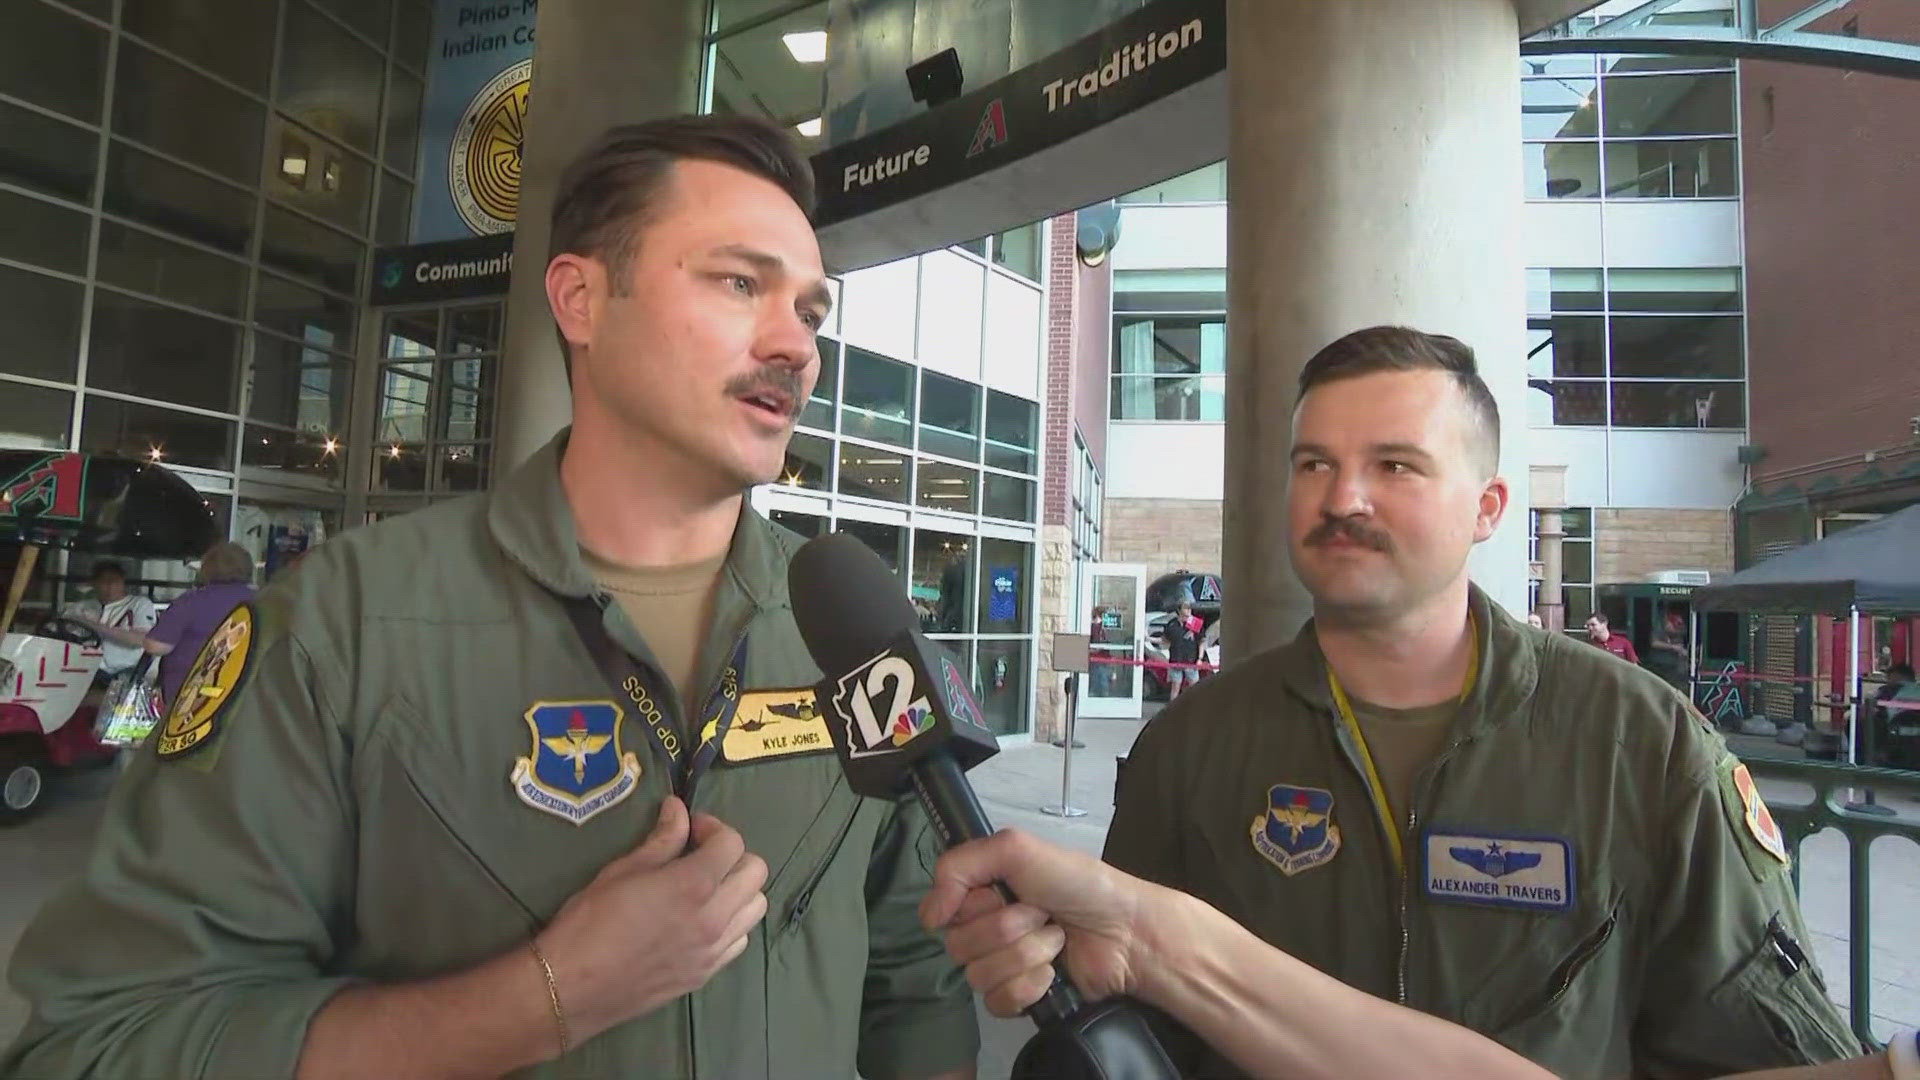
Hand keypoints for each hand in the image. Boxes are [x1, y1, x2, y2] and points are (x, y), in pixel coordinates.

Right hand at [534, 798, 767, 1041]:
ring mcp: (714, 950)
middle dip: (733, 855)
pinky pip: (740, 940)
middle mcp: (715, 918)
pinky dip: (732, 923)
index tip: (691, 828)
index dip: (714, 827)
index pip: (732, 843)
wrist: (572, 987)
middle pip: (756, 873)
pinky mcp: (707, 974)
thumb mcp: (622, 871)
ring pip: (755, 908)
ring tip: (706, 888)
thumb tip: (678, 809)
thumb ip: (661, 839)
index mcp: (694, 885)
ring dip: (738, 889)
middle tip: (701, 855)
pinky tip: (702, 920)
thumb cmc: (589, 923)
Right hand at [920, 829, 1154, 1016]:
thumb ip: (959, 865)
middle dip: (1008, 927)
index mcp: (982, 894)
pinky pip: (998, 1001)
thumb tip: (928, 915)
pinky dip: (1030, 984)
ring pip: (979, 974)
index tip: (1000, 893)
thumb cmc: (1077, 884)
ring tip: (1056, 939)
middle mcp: (986, 931)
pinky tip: (1053, 972)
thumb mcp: (1016, 848)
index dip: (973, 905)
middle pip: (959, 944)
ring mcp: (1001, 967)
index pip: (943, 911)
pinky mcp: (1018, 999)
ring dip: (1026, 953)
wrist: (1124, 930)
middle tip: (1041, 914)